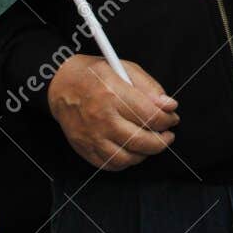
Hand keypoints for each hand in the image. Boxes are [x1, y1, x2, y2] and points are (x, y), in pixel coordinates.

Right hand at [47, 57, 179, 170]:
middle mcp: (102, 117)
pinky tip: (133, 150)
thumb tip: (169, 106)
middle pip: (142, 140)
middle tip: (167, 135)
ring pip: (128, 157)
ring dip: (146, 153)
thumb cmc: (95, 75)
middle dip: (162, 141)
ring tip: (151, 143)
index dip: (168, 120)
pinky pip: (111, 164)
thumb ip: (149, 87)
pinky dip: (127, 161)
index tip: (172, 118)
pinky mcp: (84, 147)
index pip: (151, 116)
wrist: (60, 85)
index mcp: (113, 94)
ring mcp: (92, 136)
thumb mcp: (124, 68)